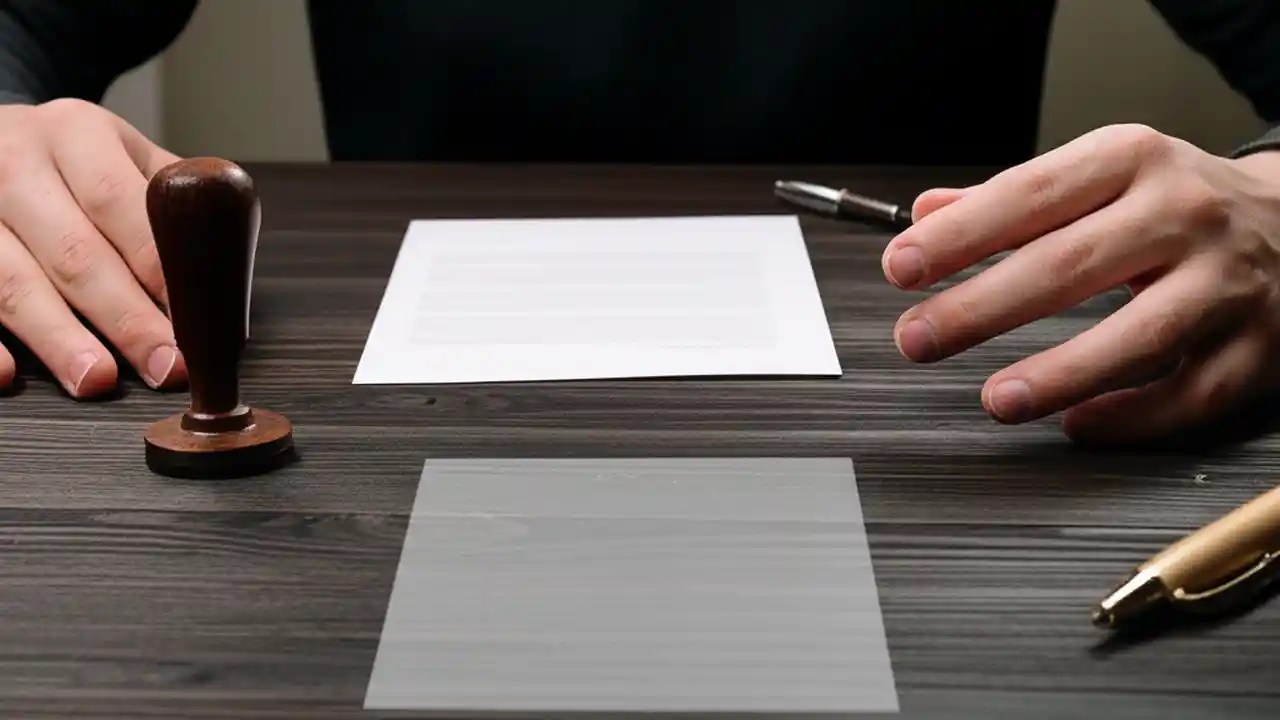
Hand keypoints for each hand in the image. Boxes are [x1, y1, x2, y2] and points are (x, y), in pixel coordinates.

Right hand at [0, 98, 185, 396]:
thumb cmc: (83, 165)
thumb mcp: (131, 159)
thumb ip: (178, 205)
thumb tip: (226, 277)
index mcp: (76, 133)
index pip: (121, 203)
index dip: (160, 267)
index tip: (195, 319)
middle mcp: (13, 160)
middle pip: (72, 249)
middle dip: (125, 317)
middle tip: (166, 366)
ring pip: (8, 278)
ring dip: (57, 336)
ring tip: (97, 380)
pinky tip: (7, 375)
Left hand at [881, 123, 1279, 443]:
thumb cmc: (1174, 203)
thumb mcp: (1098, 177)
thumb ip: (1010, 200)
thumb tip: (924, 215)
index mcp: (1131, 161)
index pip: (1030, 195)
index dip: (961, 236)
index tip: (901, 267)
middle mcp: (1182, 214)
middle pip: (1070, 265)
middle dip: (982, 307)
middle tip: (917, 339)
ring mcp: (1225, 282)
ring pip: (1140, 335)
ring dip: (1060, 373)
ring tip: (995, 399)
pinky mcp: (1256, 347)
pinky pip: (1191, 393)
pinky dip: (1132, 416)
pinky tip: (1077, 425)